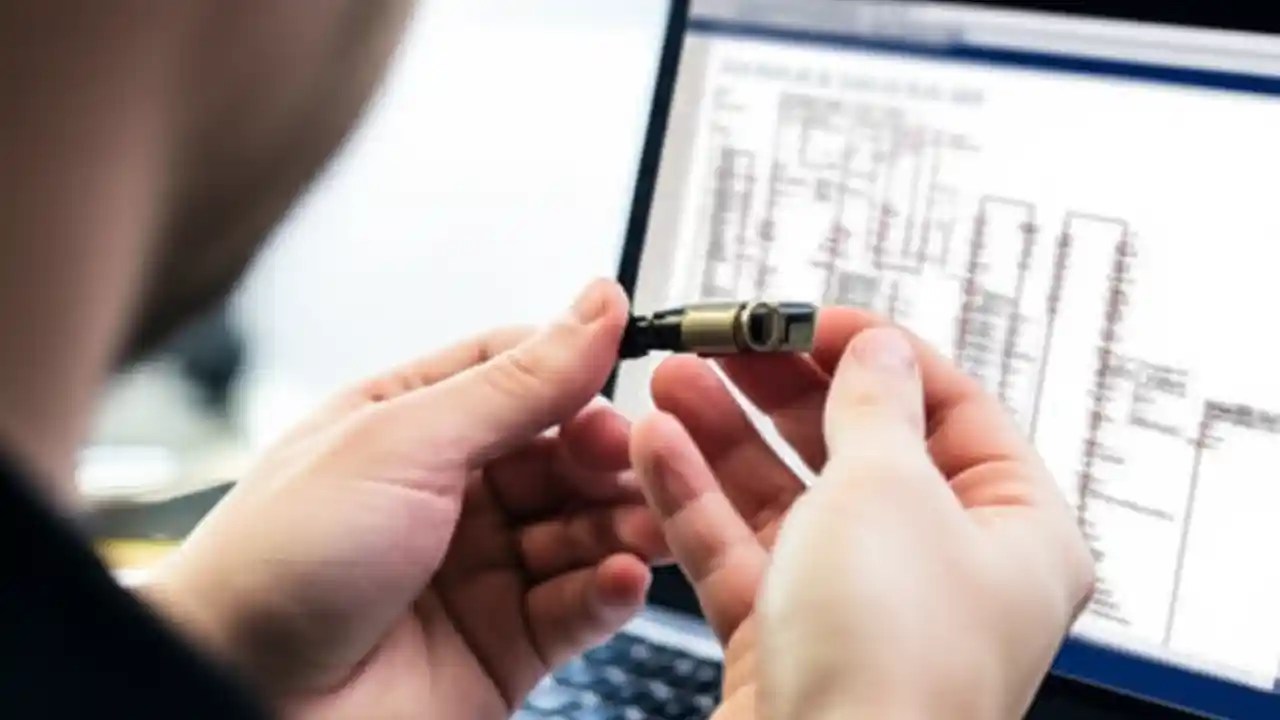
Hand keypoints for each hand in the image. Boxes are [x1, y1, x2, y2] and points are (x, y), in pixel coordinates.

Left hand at [143, 279, 666, 718]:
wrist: (235, 703)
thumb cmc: (273, 568)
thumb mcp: (402, 444)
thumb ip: (514, 383)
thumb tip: (595, 307)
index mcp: (410, 426)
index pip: (520, 373)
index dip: (580, 367)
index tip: (640, 364)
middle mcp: (448, 494)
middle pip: (564, 453)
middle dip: (608, 454)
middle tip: (645, 455)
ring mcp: (478, 570)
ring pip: (583, 530)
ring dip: (624, 521)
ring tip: (647, 520)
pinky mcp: (504, 645)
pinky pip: (579, 607)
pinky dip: (609, 591)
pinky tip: (619, 577)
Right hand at [630, 309, 1094, 718]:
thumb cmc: (892, 665)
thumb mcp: (889, 490)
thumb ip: (874, 406)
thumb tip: (877, 349)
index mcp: (1012, 531)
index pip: (950, 407)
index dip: (876, 351)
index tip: (810, 318)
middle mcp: (941, 569)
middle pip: (857, 446)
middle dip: (781, 388)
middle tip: (726, 340)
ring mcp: (861, 607)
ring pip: (787, 497)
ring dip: (726, 434)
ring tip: (673, 378)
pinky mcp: (790, 640)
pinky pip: (742, 552)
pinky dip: (699, 500)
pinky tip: (659, 447)